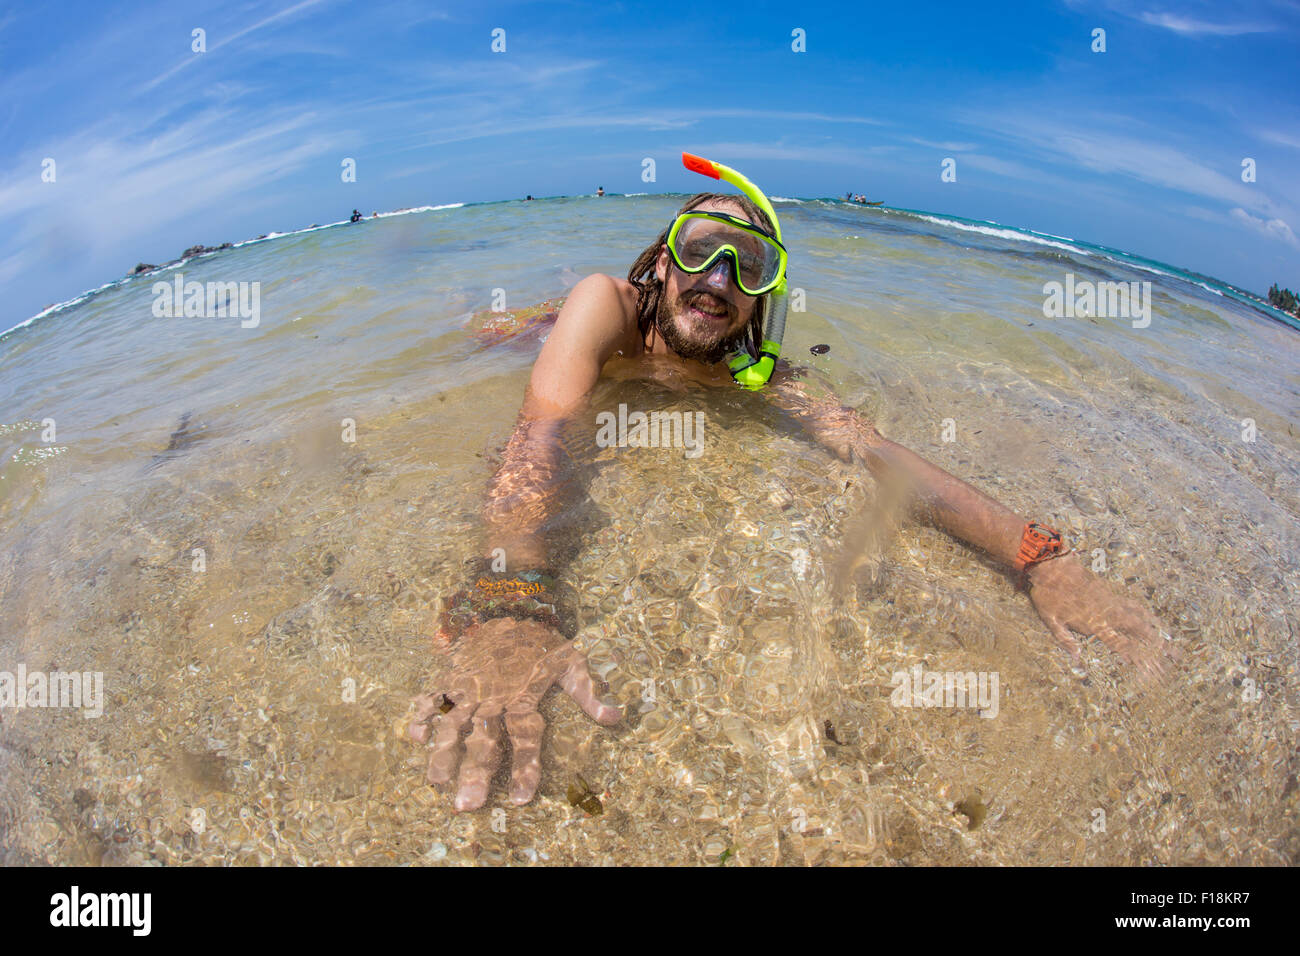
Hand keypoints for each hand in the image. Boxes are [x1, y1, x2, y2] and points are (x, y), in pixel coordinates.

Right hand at [409, 616, 620, 810]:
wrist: (510, 603)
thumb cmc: (542, 643)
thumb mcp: (572, 663)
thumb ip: (590, 693)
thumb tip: (615, 718)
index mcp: (523, 698)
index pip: (525, 740)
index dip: (525, 769)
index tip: (521, 800)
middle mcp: (494, 698)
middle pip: (484, 741)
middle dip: (475, 774)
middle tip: (467, 805)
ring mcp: (469, 688)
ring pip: (454, 725)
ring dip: (444, 753)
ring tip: (437, 782)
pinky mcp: (451, 677)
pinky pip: (434, 698)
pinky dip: (423, 715)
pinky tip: (415, 737)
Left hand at [1026, 554, 1176, 681]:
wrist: (1053, 566)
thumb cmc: (1048, 595)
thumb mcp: (1050, 620)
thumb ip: (1065, 639)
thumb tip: (1077, 657)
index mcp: (1095, 624)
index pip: (1121, 645)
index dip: (1137, 658)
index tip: (1150, 669)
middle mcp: (1109, 613)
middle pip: (1139, 631)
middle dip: (1157, 645)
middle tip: (1174, 656)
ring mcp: (1112, 602)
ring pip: (1140, 618)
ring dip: (1156, 630)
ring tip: (1170, 641)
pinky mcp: (1111, 592)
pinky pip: (1133, 605)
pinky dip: (1146, 614)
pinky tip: (1152, 619)